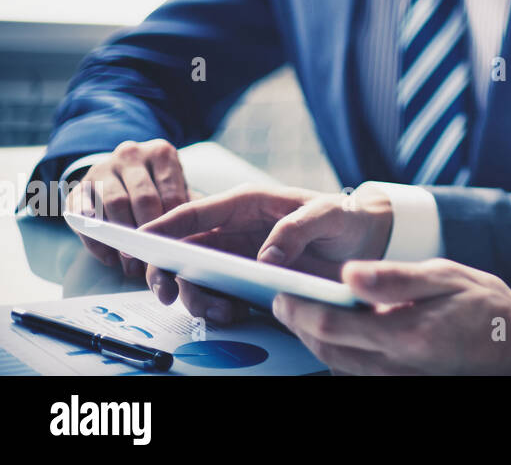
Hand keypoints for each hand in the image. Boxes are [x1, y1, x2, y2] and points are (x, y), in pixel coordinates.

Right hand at [66, 139, 189, 278]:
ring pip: (113, 204)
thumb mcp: (178, 188)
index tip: (174, 247)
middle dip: (147, 232)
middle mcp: (130, 155)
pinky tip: (109, 257)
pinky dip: (96, 239)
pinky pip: (84, 215)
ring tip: (132, 265)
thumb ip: (188, 207)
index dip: (172, 222)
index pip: (170, 191)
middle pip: (142, 197)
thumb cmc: (159, 187)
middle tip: (152, 259)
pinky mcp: (78, 186)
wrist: (122, 173)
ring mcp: (102, 168)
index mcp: (160, 153)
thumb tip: (196, 238)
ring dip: (122, 238)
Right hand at [139, 185, 394, 324]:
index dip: (163, 226)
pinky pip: (217, 294)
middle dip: (167, 272)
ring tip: (219, 311)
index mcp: (247, 203)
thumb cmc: (344, 217)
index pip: (196, 211)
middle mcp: (235, 229)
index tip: (140, 242)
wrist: (365, 239)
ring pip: (195, 276)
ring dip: (195, 296)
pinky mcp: (247, 279)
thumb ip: (297, 230)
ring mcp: (237, 255)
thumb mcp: (328, 214)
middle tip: (170, 295)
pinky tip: (232, 313)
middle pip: (183, 249)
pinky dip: (216, 307)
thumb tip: (265, 258)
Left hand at [272, 259, 510, 374]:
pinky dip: (337, 351)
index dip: (298, 309)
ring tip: (303, 313)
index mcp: (404, 335)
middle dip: (298, 325)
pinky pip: (355, 372)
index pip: (331, 325)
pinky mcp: (401, 383)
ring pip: (336, 364)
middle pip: (326, 349)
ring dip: (315, 339)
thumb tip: (348, 272)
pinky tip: (338, 332)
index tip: (280, 292)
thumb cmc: (489, 307)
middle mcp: (394, 367)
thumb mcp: (446, 277)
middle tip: (282, 300)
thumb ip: (395, 278)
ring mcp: (396, 381)